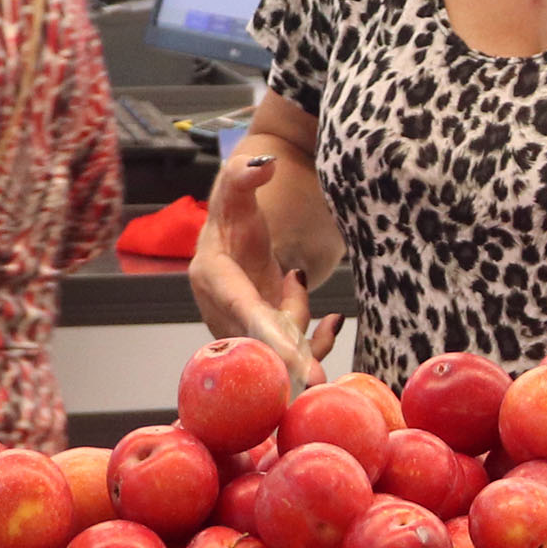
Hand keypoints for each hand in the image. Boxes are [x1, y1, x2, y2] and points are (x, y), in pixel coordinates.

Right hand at [191, 148, 339, 388]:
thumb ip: (244, 174)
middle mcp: (220, 309)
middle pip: (259, 340)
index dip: (266, 332)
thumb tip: (264, 165)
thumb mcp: (236, 188)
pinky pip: (291, 347)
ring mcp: (240, 326)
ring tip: (306, 292)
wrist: (235, 230)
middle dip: (288, 360)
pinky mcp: (261, 334)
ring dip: (303, 329)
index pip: (241, 306)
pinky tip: (335, 321)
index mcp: (212, 276)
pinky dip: (316, 340)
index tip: (293, 355)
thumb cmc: (234, 209)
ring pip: (279, 344)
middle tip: (318, 381)